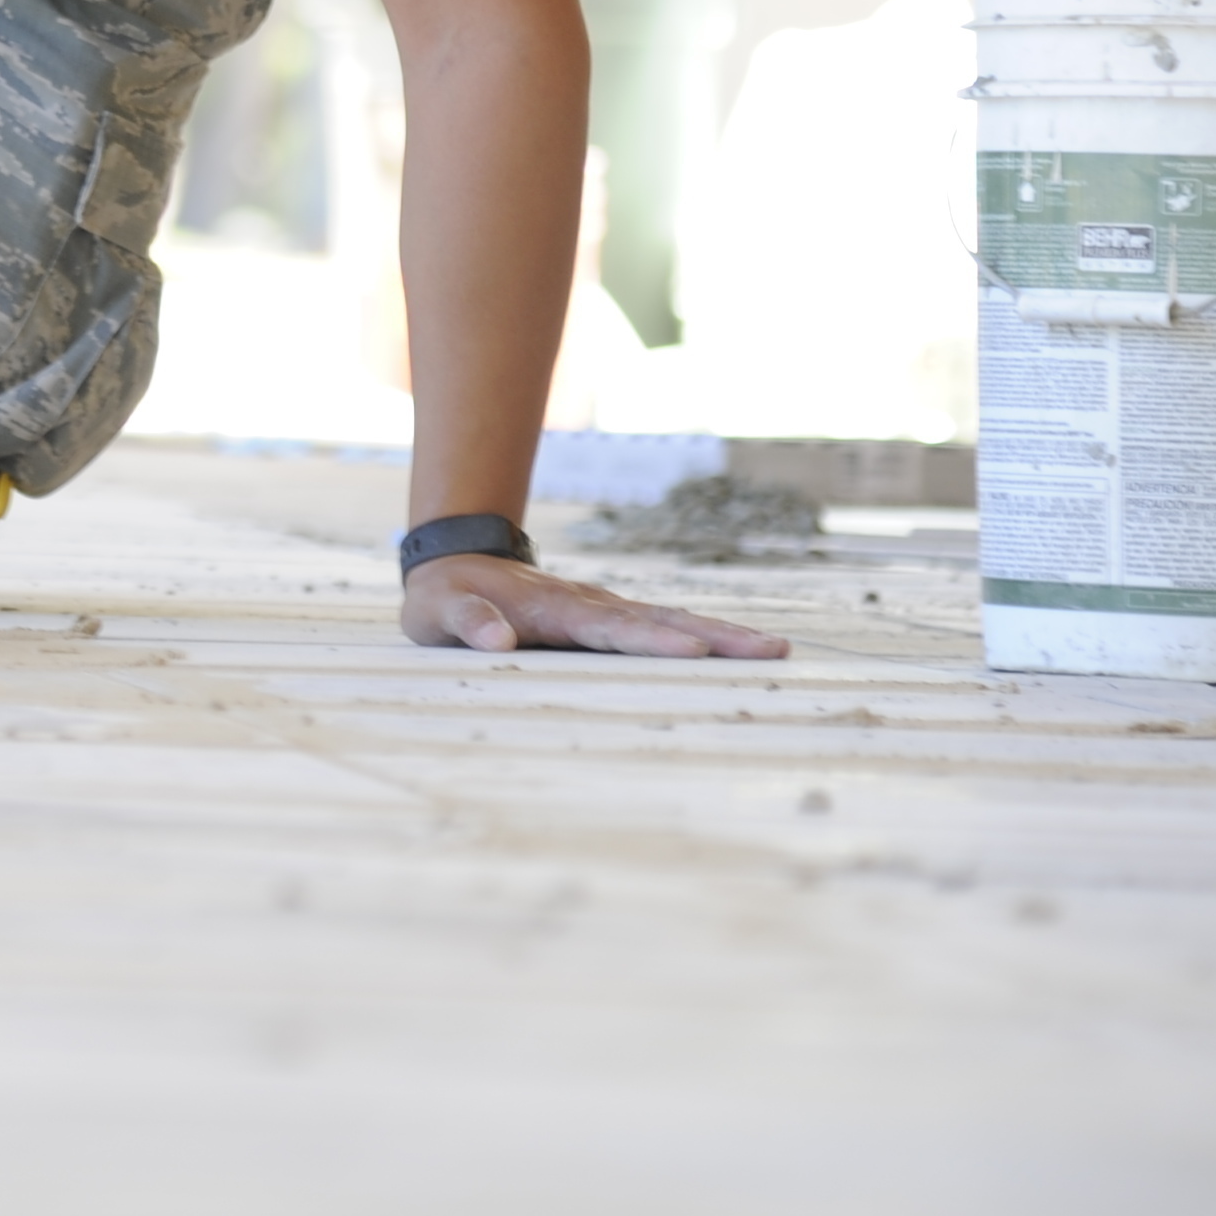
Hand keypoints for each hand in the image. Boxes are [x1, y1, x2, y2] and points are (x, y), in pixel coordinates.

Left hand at [400, 553, 788, 658]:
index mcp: (553, 608)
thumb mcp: (438, 612)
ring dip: (722, 635)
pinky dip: (704, 638)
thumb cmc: (445, 599)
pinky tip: (743, 651)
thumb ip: (466, 624)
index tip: (692, 649)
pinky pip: (664, 627)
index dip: (650, 639)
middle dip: (714, 637)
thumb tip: (499, 641)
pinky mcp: (610, 620)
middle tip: (770, 649)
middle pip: (660, 620)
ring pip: (672, 619)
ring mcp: (605, 610)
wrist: (455, 564)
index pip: (610, 628)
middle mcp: (590, 605)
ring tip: (777, 648)